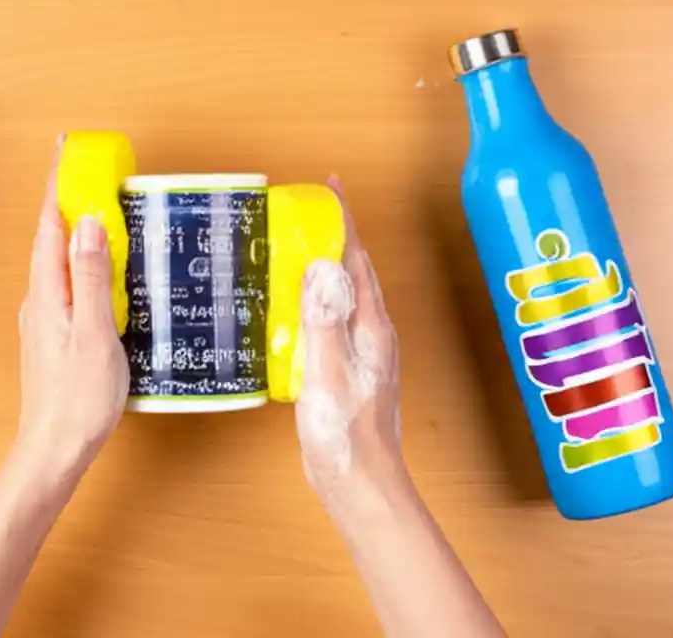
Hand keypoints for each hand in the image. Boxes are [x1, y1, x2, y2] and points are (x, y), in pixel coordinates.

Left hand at [15, 158, 129, 474]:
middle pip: (50, 237)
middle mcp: (40, 300)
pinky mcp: (56, 334)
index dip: (56, 185)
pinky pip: (66, 282)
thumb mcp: (94, 333)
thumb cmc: (77, 400)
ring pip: (57, 260)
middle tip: (86, 169)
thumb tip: (88, 223)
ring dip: (74, 230)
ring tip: (97, 207)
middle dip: (65, 199)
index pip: (49, 224)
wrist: (54, 449)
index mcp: (47, 294)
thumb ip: (91, 277)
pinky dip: (81, 261)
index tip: (65, 152)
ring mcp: (45, 318)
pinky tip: (101, 268)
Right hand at [295, 178, 402, 501]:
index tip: (331, 189)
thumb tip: (321, 267)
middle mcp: (375, 334)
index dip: (344, 222)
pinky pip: (337, 321)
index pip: (358, 260)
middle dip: (339, 237)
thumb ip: (323, 320)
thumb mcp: (327, 372)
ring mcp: (366, 353)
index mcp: (372, 328)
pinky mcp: (353, 371)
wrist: (362, 483)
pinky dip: (320, 302)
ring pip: (348, 297)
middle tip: (311, 212)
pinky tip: (298, 310)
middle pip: (358, 273)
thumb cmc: (346, 434)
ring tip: (301, 250)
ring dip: (330, 269)